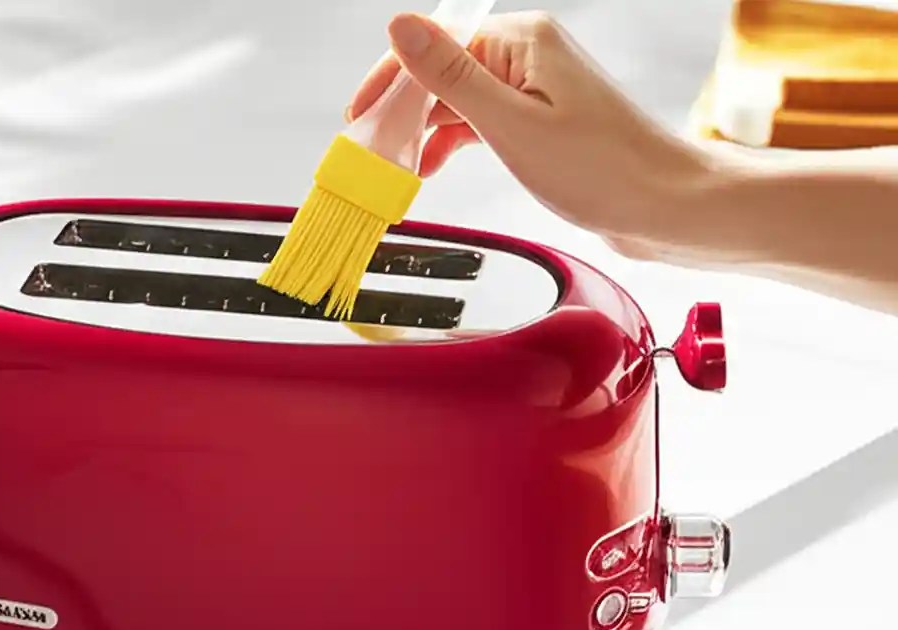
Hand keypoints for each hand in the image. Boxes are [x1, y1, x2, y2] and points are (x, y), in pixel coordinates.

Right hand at [348, 12, 722, 265]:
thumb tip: (400, 25)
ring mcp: (535, 86)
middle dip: (403, 111)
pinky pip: (480, 119)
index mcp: (521, 41)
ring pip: (457, 98)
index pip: (432, 46)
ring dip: (426, 130)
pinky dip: (452, 141)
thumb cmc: (604, 169)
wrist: (668, 207)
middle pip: (441, 70)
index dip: (388, 82)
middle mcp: (527, 54)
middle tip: (372, 153)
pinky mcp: (541, 118)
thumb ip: (450, 76)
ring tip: (400, 168)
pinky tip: (433, 165)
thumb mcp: (511, 124)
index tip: (359, 119)